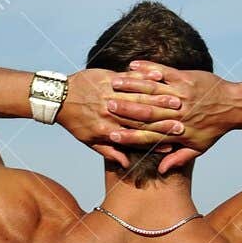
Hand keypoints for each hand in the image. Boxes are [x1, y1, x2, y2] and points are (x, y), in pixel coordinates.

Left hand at [56, 68, 183, 168]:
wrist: (58, 98)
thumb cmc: (75, 122)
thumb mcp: (89, 141)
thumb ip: (110, 152)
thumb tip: (126, 165)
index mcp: (108, 130)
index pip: (138, 135)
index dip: (158, 136)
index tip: (176, 136)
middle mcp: (110, 113)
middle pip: (141, 115)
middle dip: (164, 116)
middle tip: (183, 116)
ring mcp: (108, 94)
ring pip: (137, 96)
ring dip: (158, 97)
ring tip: (176, 98)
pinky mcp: (105, 78)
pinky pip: (127, 78)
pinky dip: (143, 78)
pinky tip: (157, 77)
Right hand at [108, 61, 234, 173]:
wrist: (235, 106)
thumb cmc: (215, 128)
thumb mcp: (199, 147)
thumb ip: (179, 158)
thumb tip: (161, 169)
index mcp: (177, 131)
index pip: (148, 135)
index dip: (129, 136)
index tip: (111, 135)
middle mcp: (177, 113)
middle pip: (146, 112)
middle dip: (124, 109)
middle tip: (105, 106)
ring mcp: (181, 94)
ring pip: (151, 90)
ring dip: (131, 86)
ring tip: (113, 84)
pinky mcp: (185, 78)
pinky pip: (163, 71)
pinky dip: (147, 68)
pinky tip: (132, 65)